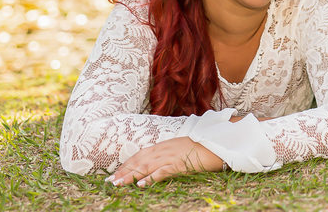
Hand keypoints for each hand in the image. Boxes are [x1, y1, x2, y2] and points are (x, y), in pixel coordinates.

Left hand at [107, 137, 222, 186]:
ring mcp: (171, 157)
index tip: (115, 173)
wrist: (218, 142)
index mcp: (164, 145)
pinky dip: (150, 178)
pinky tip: (140, 185)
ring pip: (146, 167)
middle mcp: (164, 150)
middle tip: (110, 182)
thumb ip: (168, 152)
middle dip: (123, 171)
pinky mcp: (180, 164)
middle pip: (139, 161)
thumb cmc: (202, 145)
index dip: (127, 164)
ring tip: (118, 184)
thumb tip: (157, 160)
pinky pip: (162, 172)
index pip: (140, 155)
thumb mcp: (181, 146)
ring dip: (130, 176)